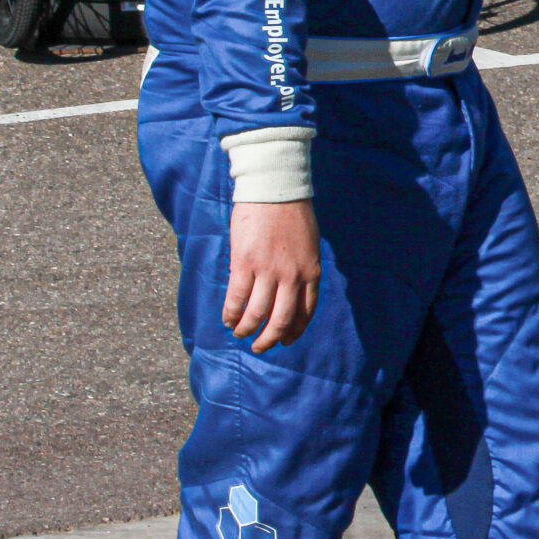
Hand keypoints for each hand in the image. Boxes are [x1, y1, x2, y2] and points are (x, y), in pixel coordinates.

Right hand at [226, 200, 319, 353]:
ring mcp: (268, 271)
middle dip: (269, 340)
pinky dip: (231, 314)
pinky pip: (236, 298)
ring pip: (256, 314)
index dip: (294, 331)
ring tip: (239, 333)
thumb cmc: (292, 214)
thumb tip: (289, 291)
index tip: (285, 341)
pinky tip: (227, 319)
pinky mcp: (244, 264)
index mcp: (311, 272)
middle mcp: (292, 276)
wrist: (276, 190)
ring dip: (246, 329)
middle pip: (281, 321)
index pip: (305, 312)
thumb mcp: (308, 245)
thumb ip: (301, 268)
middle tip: (260, 347)